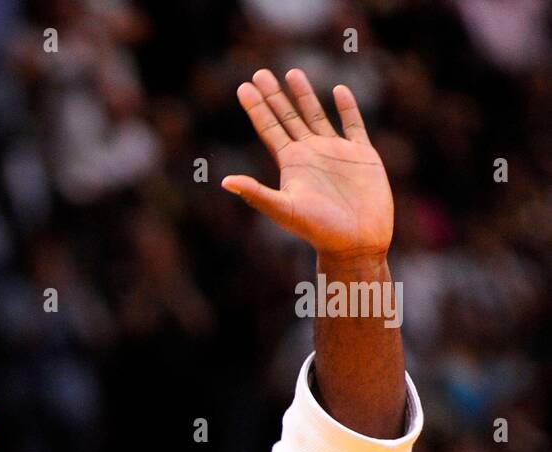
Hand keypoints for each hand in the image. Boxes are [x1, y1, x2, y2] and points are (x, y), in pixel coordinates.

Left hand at [222, 69, 391, 264]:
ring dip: (304, 96)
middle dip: (274, 95)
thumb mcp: (283, 209)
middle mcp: (310, 154)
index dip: (256, 108)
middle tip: (260, 73)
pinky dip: (348, 108)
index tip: (243, 87)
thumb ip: (256, 193)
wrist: (356, 242)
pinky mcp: (362, 155)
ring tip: (292, 73)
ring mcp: (336, 153)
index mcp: (291, 163)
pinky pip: (353, 125)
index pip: (269, 128)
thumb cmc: (317, 230)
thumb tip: (225, 181)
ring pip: (316, 116)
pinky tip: (339, 91)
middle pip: (287, 117)